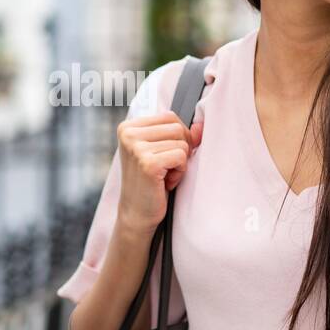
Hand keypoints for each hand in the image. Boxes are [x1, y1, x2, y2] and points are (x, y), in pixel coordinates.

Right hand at [115, 111, 203, 236]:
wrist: (136, 213)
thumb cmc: (149, 182)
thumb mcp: (161, 152)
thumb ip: (179, 135)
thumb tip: (201, 126)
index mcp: (128, 127)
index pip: (169, 116)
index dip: (177, 136)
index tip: (163, 155)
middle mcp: (129, 134)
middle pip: (177, 127)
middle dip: (180, 149)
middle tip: (164, 168)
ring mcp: (137, 148)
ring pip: (182, 142)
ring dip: (179, 163)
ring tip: (163, 176)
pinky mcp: (148, 163)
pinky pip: (181, 156)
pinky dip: (180, 172)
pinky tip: (165, 182)